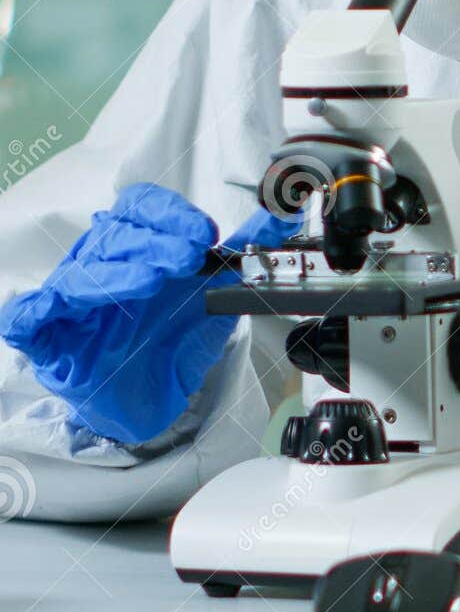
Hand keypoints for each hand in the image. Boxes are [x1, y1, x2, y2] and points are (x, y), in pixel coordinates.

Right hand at [0, 184, 292, 444]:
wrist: (145, 403)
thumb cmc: (166, 343)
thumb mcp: (212, 299)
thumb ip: (243, 259)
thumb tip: (279, 222)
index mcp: (136, 245)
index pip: (141, 208)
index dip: (170, 214)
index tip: (204, 233)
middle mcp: (99, 262)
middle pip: (115, 235)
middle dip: (155, 241)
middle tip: (189, 255)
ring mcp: (69, 298)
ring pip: (81, 273)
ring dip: (118, 273)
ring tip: (151, 280)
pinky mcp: (45, 336)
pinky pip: (28, 316)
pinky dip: (35, 309)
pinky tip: (50, 307)